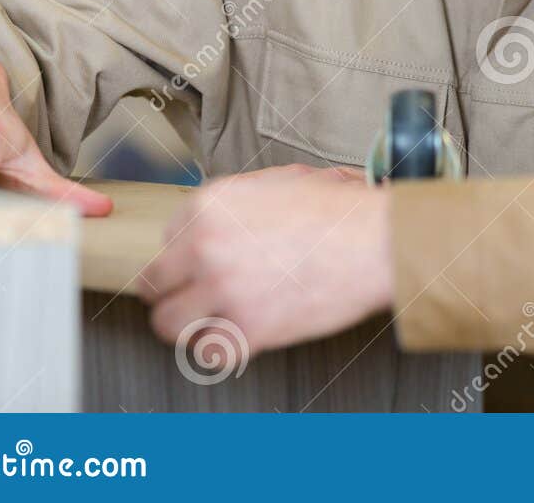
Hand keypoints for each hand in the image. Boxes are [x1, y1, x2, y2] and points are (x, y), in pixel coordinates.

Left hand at [140, 164, 392, 352]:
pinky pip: (207, 353)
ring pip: (169, 323)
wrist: (378, 242)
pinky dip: (222, 349)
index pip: (166, 240)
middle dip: (178, 291)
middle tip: (202, 296)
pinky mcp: (247, 328)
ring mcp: (223, 289)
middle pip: (155, 284)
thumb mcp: (280, 180)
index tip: (206, 266)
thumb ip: (236, 198)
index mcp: (209, 204)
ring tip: (215, 320)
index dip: (189, 255)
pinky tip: (241, 335)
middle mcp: (205, 245)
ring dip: (190, 324)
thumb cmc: (339, 211)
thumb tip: (209, 222)